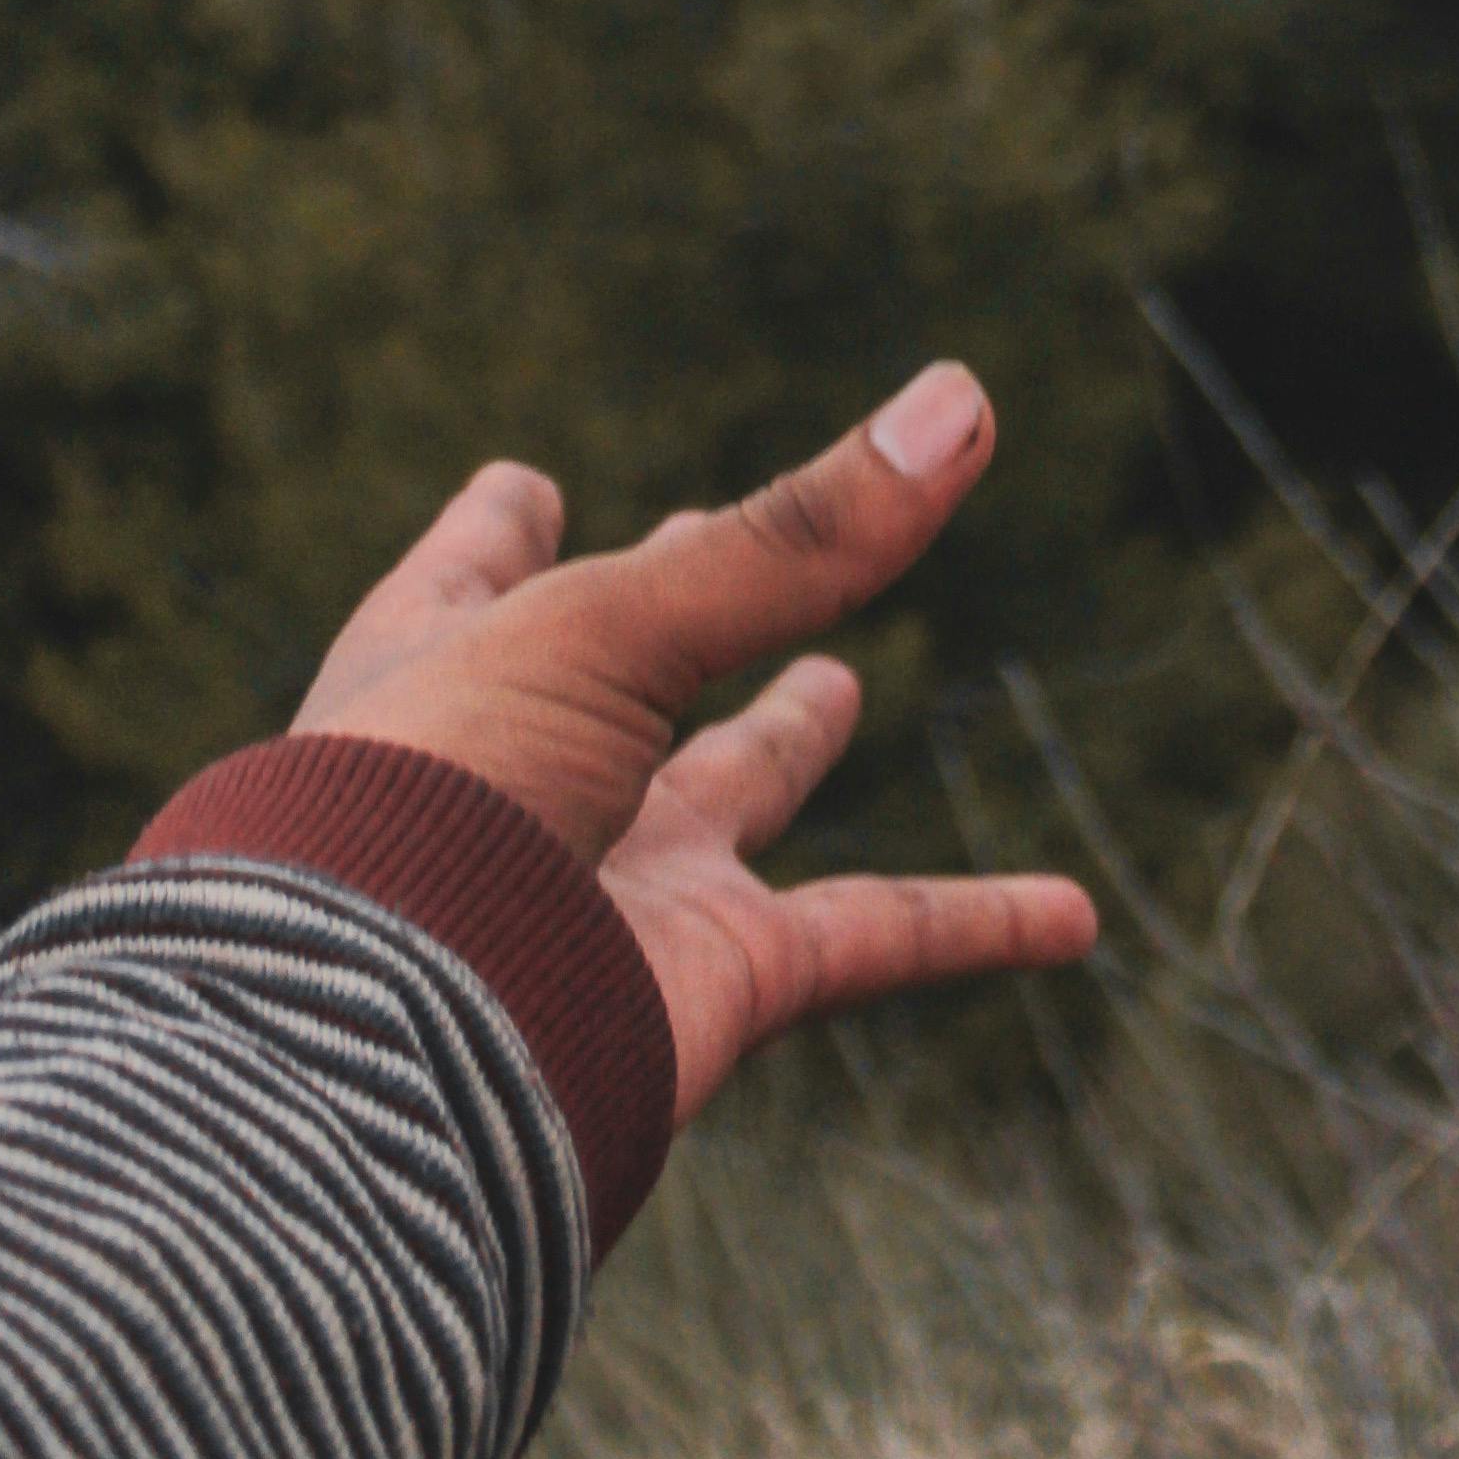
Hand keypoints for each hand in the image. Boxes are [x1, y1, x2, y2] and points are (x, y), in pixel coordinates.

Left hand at [291, 362, 1096, 1121]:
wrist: (387, 1057)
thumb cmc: (434, 799)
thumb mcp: (607, 621)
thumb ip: (794, 535)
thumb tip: (963, 402)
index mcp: (442, 661)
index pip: (477, 566)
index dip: (501, 525)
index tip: (522, 485)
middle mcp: (527, 769)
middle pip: (618, 674)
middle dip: (672, 616)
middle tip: (709, 542)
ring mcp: (614, 880)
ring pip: (733, 795)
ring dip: (785, 744)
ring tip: (839, 690)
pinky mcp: (703, 980)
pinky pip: (870, 939)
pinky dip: (975, 926)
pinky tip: (1071, 915)